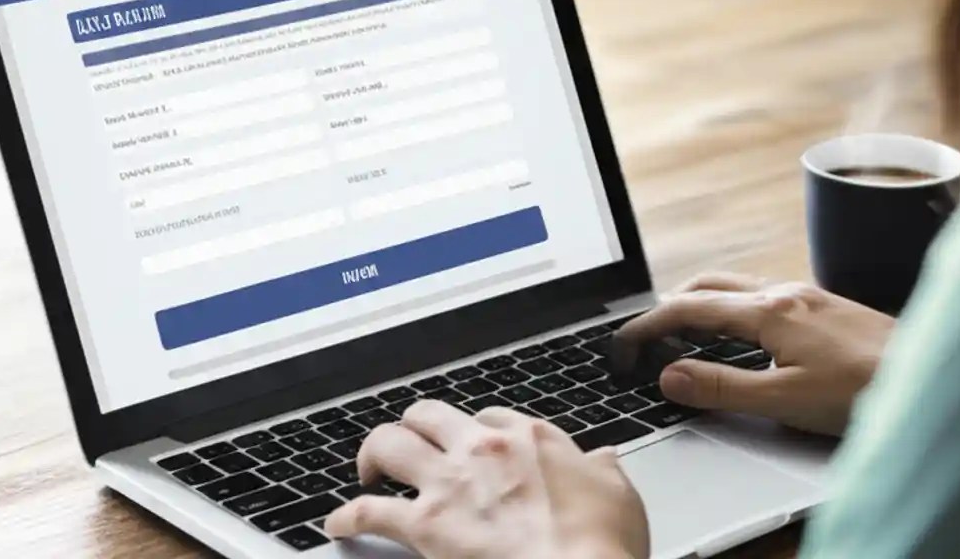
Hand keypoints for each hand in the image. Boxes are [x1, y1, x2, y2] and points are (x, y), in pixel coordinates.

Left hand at [324, 400, 648, 558]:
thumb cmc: (602, 544)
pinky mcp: (425, 526)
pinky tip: (339, 522)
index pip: (490, 415)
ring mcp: (449, 485)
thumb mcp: (620, 495)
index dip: (477, 430)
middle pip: (429, 415)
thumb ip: (604, 471)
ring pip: (390, 444)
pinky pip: (369, 511)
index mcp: (529, 437)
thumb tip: (603, 460)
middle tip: (411, 442)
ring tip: (369, 468)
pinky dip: (348, 516)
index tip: (474, 445)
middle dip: (416, 425)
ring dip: (374, 453)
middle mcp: (482, 449)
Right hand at [617, 272, 894, 435]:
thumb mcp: (784, 400)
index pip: (689, 308)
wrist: (934, 378)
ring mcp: (807, 295)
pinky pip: (761, 294)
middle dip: (669, 306)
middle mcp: (784, 292)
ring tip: (685, 333)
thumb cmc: (866, 392)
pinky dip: (732, 307)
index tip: (624, 344)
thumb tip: (668, 376)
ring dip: (701, 303)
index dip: (648, 325)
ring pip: (736, 287)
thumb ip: (721, 387)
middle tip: (648, 337)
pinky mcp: (825, 306)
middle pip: (707, 285)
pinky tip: (743, 334)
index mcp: (768, 311)